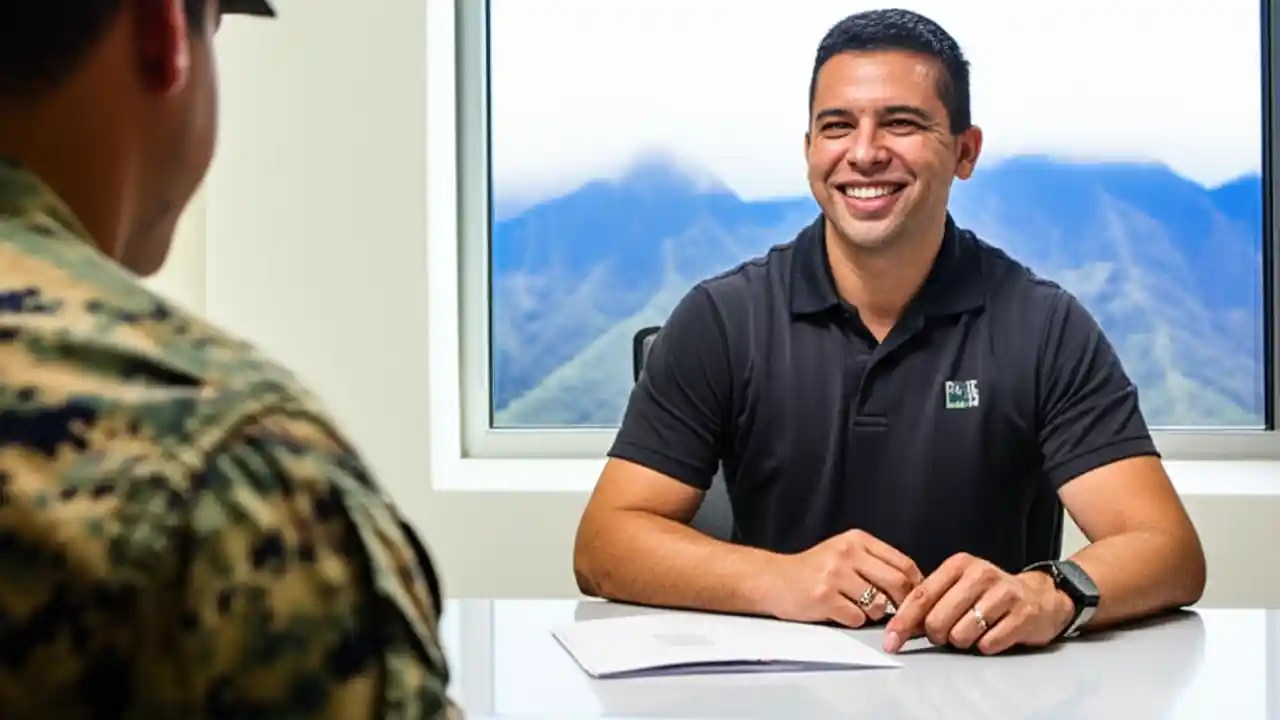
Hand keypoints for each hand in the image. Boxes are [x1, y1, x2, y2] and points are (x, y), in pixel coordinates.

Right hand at [766, 529, 923, 627]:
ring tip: (856, 607)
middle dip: (903, 604)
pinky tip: (839, 612)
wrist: (774, 579)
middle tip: (899, 614)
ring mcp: (834, 575)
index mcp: (857, 540)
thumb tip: (913, 586)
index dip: (916, 586)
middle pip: (897, 583)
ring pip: (877, 604)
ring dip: (873, 613)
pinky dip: (853, 620)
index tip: (915, 599)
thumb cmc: (813, 570)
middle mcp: (846, 553)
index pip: (903, 563)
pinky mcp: (823, 597)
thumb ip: (876, 563)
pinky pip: (856, 618)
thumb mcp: (845, 553)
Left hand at [883, 553, 1074, 654]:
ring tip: (973, 632)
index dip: (902, 622)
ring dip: (962, 642)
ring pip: (961, 634)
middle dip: (936, 635)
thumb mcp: (958, 588)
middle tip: (946, 634)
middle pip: (937, 619)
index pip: (921, 596)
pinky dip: (985, 646)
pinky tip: (993, 635)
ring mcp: (1004, 593)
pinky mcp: (1023, 615)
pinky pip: (988, 644)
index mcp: (959, 565)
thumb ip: (929, 603)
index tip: (891, 642)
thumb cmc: (989, 595)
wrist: (1039, 597)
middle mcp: (980, 574)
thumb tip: (897, 628)